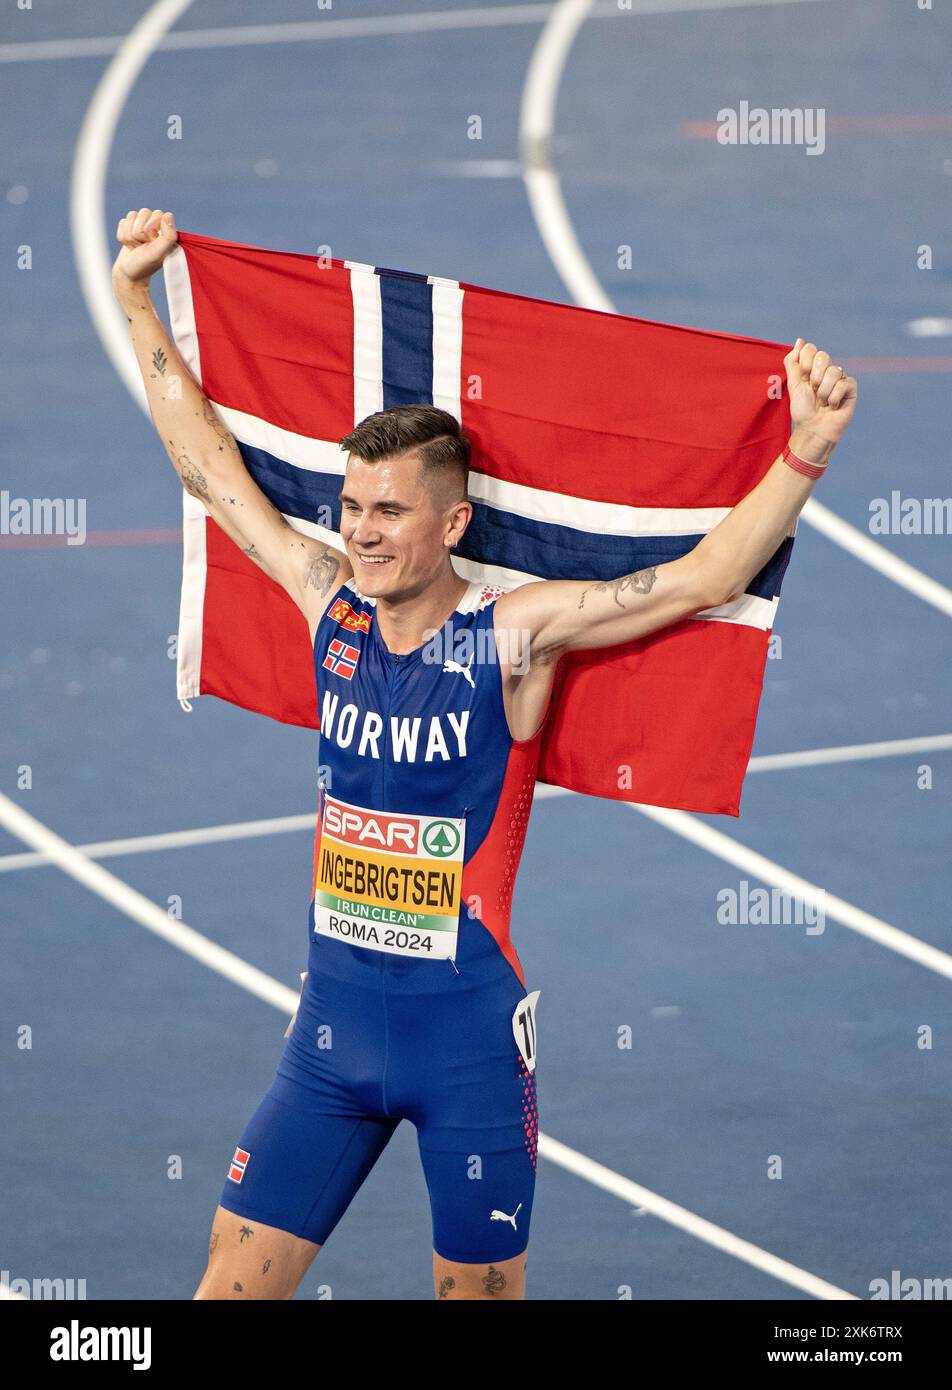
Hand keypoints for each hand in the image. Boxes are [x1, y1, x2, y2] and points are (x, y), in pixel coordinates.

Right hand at [112, 207, 177, 286]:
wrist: (128, 275)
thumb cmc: (144, 265)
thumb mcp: (158, 253)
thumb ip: (168, 236)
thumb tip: (168, 215)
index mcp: (167, 230)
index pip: (158, 214)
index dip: (151, 228)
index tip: (152, 242)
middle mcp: (156, 226)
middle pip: (143, 212)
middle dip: (139, 231)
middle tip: (143, 246)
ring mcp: (142, 226)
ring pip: (131, 216)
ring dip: (130, 234)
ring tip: (136, 247)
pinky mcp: (130, 228)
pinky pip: (123, 222)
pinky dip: (123, 236)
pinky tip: (129, 245)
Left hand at [784, 339, 857, 453]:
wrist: (813, 429)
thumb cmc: (802, 410)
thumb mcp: (793, 385)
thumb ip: (793, 362)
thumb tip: (800, 340)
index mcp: (812, 368)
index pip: (811, 349)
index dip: (806, 363)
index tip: (803, 378)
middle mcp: (827, 371)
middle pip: (823, 356)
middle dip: (814, 377)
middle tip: (813, 392)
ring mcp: (840, 379)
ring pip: (834, 371)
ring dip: (824, 391)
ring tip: (823, 402)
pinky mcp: (851, 389)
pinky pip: (844, 383)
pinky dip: (835, 397)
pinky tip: (833, 406)